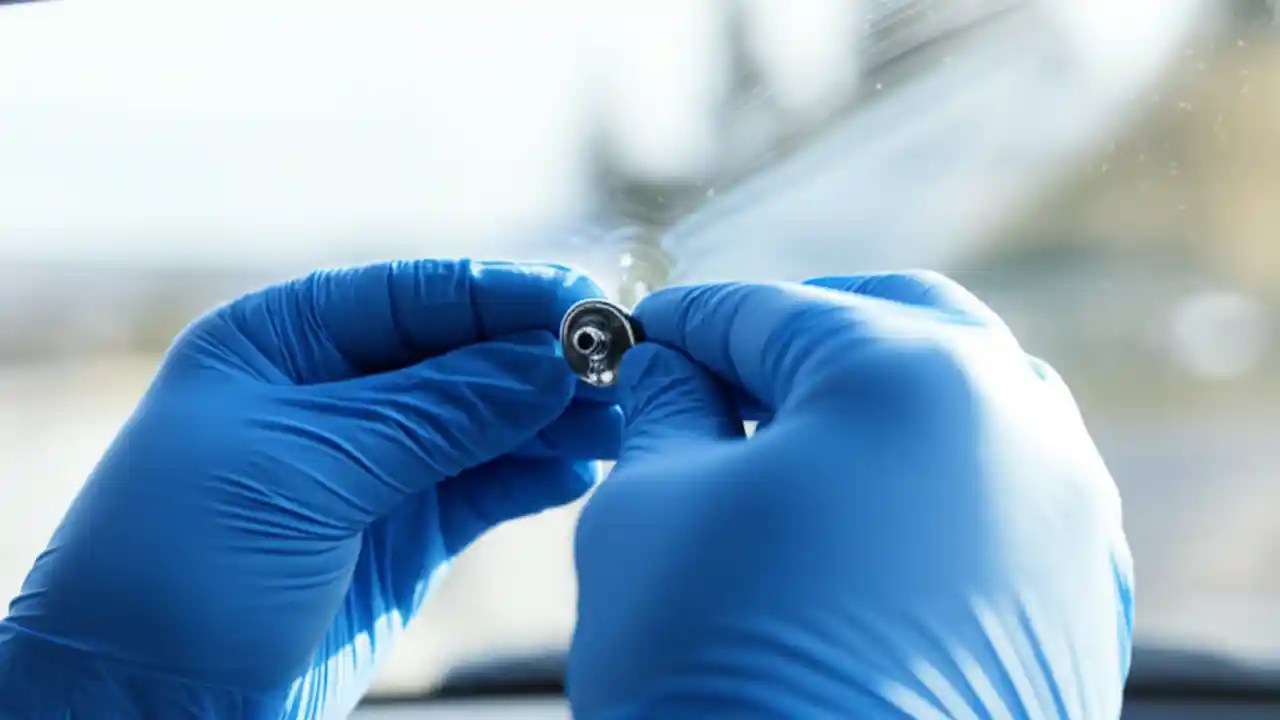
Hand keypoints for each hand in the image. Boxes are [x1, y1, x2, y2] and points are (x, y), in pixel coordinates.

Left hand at [1, 260, 619, 717]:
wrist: (144, 709)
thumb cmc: (178, 572)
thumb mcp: (306, 471)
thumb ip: (436, 412)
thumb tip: (548, 359)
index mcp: (282, 343)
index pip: (415, 295)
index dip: (504, 296)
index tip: (582, 305)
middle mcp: (333, 395)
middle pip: (463, 356)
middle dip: (541, 360)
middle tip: (620, 366)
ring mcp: (375, 467)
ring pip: (487, 423)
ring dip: (555, 418)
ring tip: (621, 419)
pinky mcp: (407, 534)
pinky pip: (488, 488)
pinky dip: (539, 477)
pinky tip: (584, 467)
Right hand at [569, 272, 1133, 718]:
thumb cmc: (721, 674)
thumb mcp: (648, 511)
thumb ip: (664, 409)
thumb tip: (671, 370)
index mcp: (911, 377)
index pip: (773, 313)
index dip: (691, 322)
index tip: (645, 337)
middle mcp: (1020, 426)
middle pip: (894, 331)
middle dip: (796, 339)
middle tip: (719, 375)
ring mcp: (1069, 516)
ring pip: (964, 408)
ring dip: (872, 405)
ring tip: (787, 447)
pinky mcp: (1079, 602)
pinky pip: (1003, 498)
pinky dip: (931, 481)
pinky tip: (865, 521)